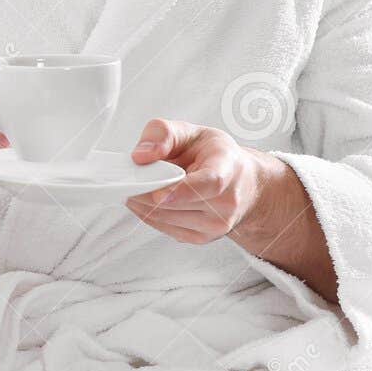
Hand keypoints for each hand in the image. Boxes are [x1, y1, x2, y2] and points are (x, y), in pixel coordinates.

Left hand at [124, 118, 287, 244]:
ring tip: (137, 185)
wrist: (243, 184)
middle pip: (178, 204)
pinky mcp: (201, 238)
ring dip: (143, 203)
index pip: (210, 183)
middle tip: (128, 178)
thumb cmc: (216, 156)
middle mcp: (227, 202)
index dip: (183, 190)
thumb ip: (163, 134)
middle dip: (146, 191)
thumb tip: (141, 156)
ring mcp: (215, 225)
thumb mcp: (192, 132)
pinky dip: (149, 214)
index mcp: (227, 169)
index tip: (159, 193)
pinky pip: (165, 228)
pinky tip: (145, 200)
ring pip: (165, 218)